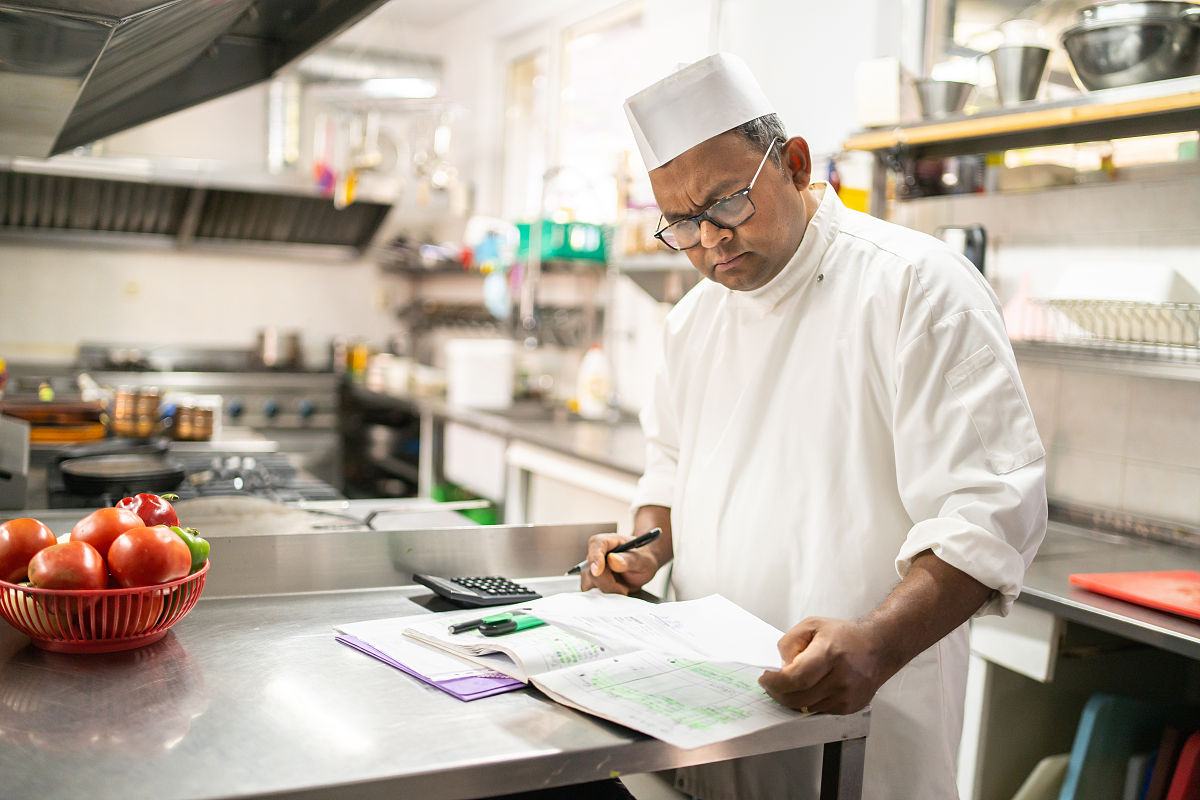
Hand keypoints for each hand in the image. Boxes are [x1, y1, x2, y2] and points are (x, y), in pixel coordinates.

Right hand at [579, 532, 659, 594]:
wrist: (643, 569)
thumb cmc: (643, 559)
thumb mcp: (642, 560)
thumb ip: (629, 560)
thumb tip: (613, 559)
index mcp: (608, 541)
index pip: (596, 544)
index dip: (595, 557)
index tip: (598, 572)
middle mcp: (597, 553)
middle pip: (591, 569)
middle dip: (608, 582)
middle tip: (624, 588)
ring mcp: (593, 567)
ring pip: (589, 582)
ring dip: (606, 589)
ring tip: (622, 588)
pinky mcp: (592, 580)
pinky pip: (591, 590)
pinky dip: (603, 594)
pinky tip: (615, 591)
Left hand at [757, 617, 892, 715]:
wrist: (878, 648)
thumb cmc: (846, 636)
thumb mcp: (812, 625)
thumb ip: (790, 643)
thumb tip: (781, 666)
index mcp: (829, 654)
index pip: (796, 678)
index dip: (775, 682)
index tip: (765, 679)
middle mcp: (840, 678)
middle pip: (798, 697)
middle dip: (777, 693)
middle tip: (770, 684)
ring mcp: (846, 696)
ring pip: (806, 707)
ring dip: (792, 698)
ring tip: (790, 683)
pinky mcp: (849, 707)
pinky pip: (819, 710)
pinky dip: (808, 701)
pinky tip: (810, 688)